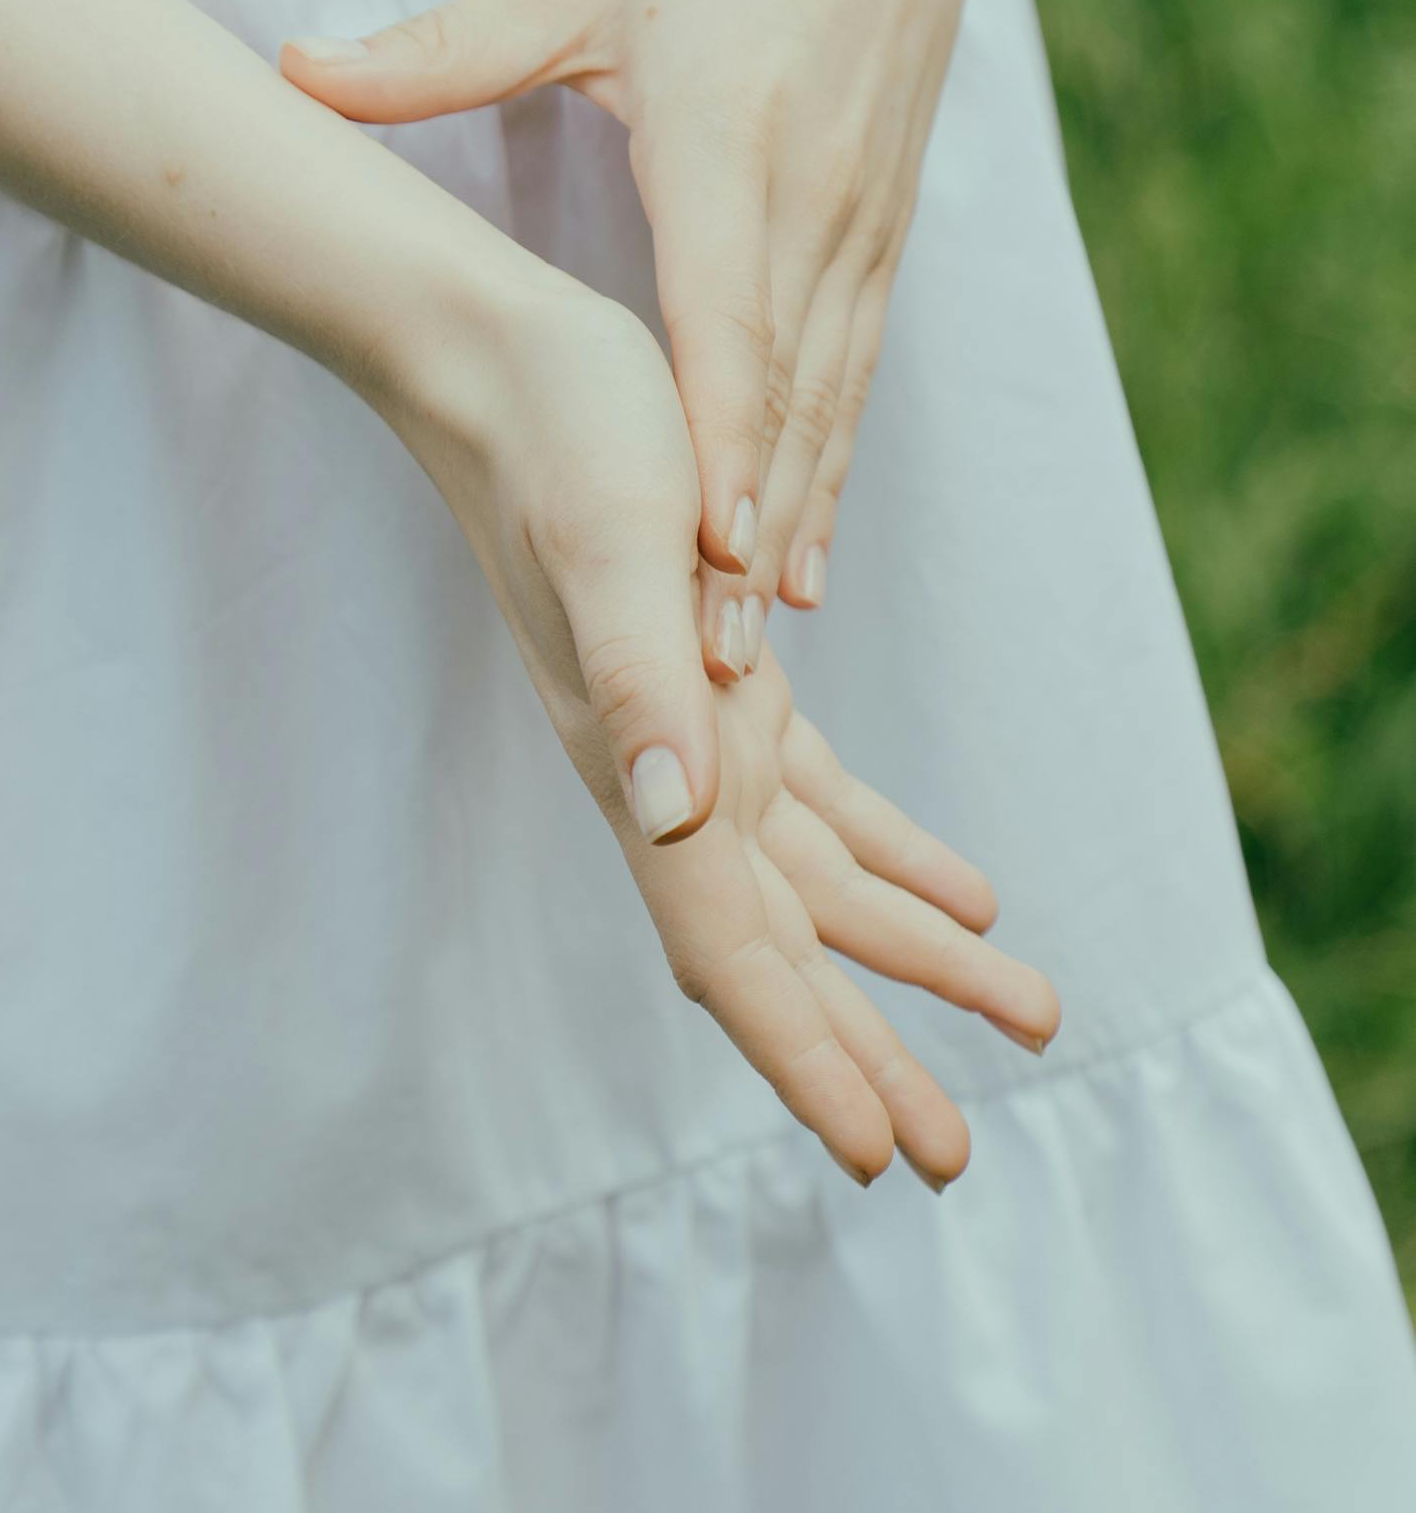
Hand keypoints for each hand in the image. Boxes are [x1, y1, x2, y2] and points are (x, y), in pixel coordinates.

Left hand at [286, 0, 1021, 648]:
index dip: (713, 439)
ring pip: (827, 400)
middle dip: (747, 532)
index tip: (696, 545)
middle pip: (781, 393)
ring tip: (757, 643)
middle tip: (713, 662)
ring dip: (792, 522)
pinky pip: (854, 371)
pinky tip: (798, 555)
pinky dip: (826, 467)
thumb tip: (291, 70)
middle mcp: (810, 198)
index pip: (724, 315)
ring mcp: (860, 221)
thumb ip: (443, 47)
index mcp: (730, 137)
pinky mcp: (882, 227)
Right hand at [381, 272, 1056, 1187]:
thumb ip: (637, 683)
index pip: (731, 950)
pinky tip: (961, 894)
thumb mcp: (617, 546)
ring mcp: (691, 729)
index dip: (803, 1055)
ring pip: (814, 888)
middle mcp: (667, 773)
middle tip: (955, 1152)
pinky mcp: (714, 673)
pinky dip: (890, 857)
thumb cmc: (560, 436)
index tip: (875, 1150)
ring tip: (1017, 1017)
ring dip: (907, 963)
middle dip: (867, 1051)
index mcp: (645, 764)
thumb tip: (670, 817)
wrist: (496, 360)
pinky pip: (818, 801)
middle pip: (781, 952)